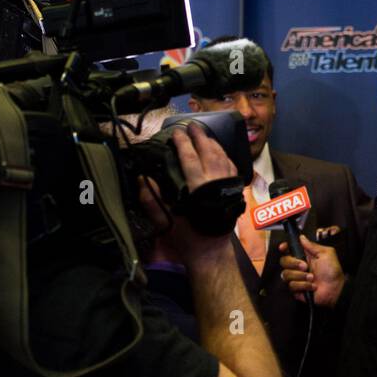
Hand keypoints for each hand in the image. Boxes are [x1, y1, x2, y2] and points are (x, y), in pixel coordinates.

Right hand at [139, 124, 238, 267]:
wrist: (211, 252)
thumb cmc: (187, 237)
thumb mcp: (165, 221)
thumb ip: (152, 200)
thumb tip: (142, 180)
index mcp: (199, 188)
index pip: (190, 158)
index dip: (183, 143)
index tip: (176, 132)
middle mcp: (216, 183)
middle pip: (209, 152)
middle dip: (200, 137)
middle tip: (191, 125)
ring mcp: (228, 185)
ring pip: (222, 157)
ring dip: (213, 143)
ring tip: (204, 134)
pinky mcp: (234, 191)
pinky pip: (231, 167)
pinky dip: (224, 155)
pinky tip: (219, 151)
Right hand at [279, 237, 344, 306]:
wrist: (335, 288)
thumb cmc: (333, 271)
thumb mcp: (326, 254)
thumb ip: (313, 246)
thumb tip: (302, 237)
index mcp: (304, 256)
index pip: (289, 250)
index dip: (284, 247)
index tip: (283, 247)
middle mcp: (298, 266)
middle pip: (284, 261)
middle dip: (293, 263)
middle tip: (305, 266)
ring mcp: (296, 278)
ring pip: (286, 274)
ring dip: (300, 276)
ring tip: (312, 278)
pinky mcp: (296, 289)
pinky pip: (291, 286)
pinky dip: (303, 286)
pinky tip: (312, 286)